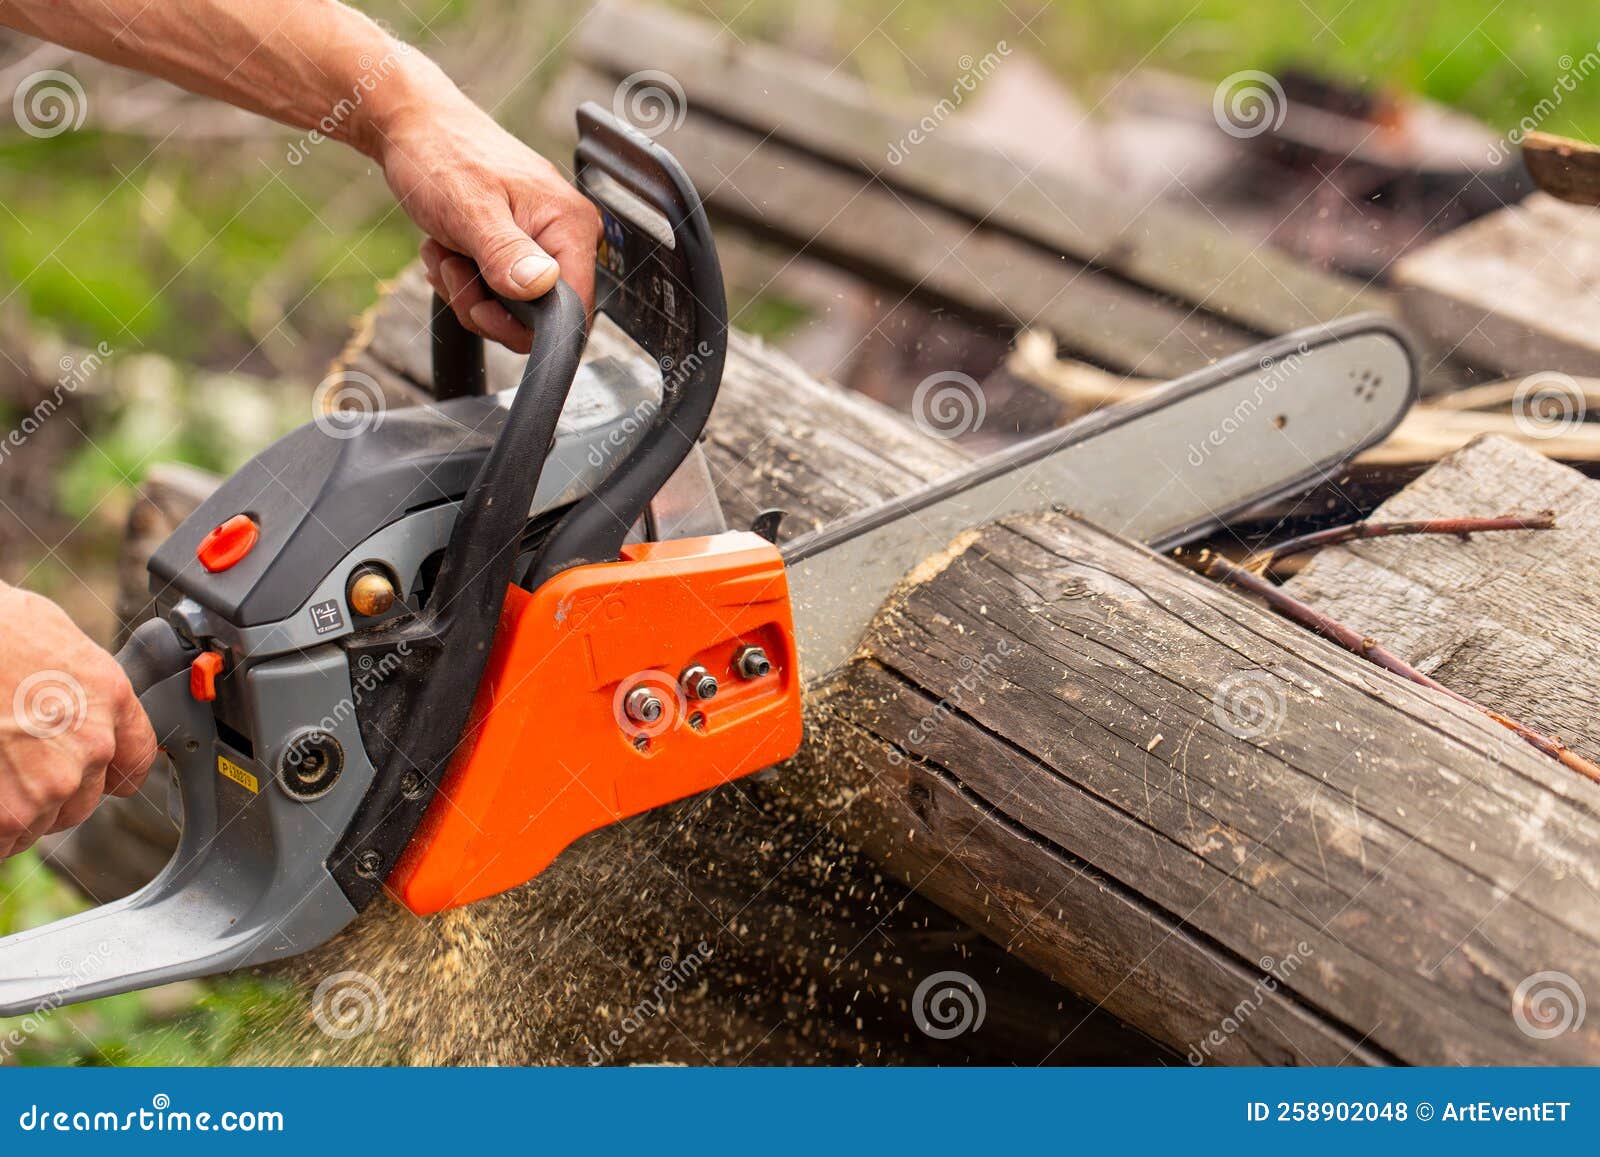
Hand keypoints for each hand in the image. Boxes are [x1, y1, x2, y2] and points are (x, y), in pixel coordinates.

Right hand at [0, 584, 157, 859]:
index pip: (135, 760)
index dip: (108, 772)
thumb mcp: (54, 639)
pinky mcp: (10, 811)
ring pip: (40, 822)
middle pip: (83, 799)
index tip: (90, 774)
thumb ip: (74, 684)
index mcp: (110, 697)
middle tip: (13, 768)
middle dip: (49, 792)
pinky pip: (5, 840)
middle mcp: (93, 745)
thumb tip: (68, 694)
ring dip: (16, 810)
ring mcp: (52, 781)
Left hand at [376, 96, 600, 353]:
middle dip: (488, 306)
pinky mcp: (521, 247)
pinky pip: (500, 291)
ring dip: (468, 291)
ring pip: (515, 308)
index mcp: (571, 225)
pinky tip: (448, 251)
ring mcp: (543, 242)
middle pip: (541, 315)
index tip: (482, 307)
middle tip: (453, 269)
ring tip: (445, 252)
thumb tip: (540, 287)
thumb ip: (506, 252)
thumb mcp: (469, 209)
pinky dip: (466, 281)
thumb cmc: (441, 154)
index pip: (573, 309)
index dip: (526, 325)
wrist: (416, 127)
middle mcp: (567, 235)